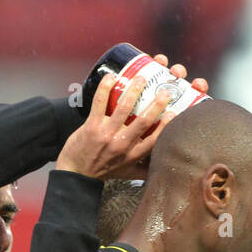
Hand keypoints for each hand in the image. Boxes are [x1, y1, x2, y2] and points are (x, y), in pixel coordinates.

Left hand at [56, 55, 205, 180]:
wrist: (77, 173)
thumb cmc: (104, 171)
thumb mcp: (128, 173)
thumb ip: (146, 170)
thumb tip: (164, 168)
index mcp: (134, 155)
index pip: (155, 139)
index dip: (166, 125)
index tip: (174, 112)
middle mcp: (122, 144)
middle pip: (144, 121)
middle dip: (156, 104)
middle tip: (165, 91)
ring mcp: (107, 133)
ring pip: (124, 107)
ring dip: (134, 90)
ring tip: (141, 78)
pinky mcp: (92, 125)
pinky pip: (100, 102)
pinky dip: (105, 88)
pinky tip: (111, 77)